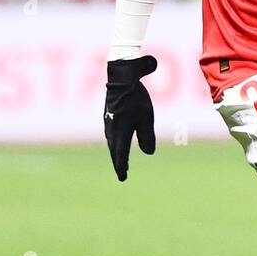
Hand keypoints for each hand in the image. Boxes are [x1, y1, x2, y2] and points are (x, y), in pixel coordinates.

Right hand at [104, 56, 156, 181]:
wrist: (121, 79)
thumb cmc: (135, 98)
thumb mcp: (146, 117)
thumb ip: (147, 136)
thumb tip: (149, 153)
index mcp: (120, 132)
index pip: (121, 153)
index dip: (122, 166)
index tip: (123, 177)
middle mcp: (112, 129)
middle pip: (114, 150)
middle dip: (118, 162)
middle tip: (122, 173)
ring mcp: (108, 121)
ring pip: (111, 141)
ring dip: (115, 152)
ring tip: (119, 160)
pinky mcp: (108, 114)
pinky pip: (110, 133)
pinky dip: (113, 141)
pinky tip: (115, 141)